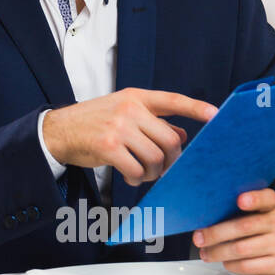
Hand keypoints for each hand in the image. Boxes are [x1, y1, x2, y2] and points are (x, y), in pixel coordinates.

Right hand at [42, 88, 217, 185]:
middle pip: (170, 140)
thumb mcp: (123, 114)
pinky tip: (128, 177)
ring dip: (152, 172)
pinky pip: (136, 169)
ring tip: (141, 173)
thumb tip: (182, 134)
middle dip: (171, 161)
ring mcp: (119, 127)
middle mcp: (129, 109)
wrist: (57, 131)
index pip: (172, 100)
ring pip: (155, 158)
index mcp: (135, 97)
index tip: (216, 115)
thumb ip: (152, 122)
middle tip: (162, 169)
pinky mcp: (108, 147)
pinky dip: (136, 178)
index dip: (196, 108)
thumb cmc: (92, 123)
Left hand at [193, 188, 274, 274]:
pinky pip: (247, 265)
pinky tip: (224, 261)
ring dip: (218, 252)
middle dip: (216, 234)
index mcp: (271, 205)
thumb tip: (203, 217)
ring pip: (241, 249)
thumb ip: (233, 209)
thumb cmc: (258, 227)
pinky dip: (230, 264)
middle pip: (244, 226)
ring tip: (205, 253)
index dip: (254, 198)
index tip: (240, 200)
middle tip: (199, 238)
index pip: (267, 198)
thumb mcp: (252, 212)